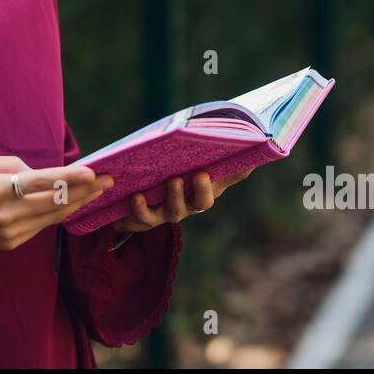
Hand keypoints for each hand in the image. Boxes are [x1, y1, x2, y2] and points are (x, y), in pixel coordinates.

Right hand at [0, 154, 114, 256]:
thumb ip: (12, 165)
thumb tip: (40, 174)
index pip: (39, 183)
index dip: (68, 178)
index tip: (92, 172)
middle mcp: (5, 215)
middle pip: (55, 202)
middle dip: (85, 191)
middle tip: (109, 179)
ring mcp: (9, 233)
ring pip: (54, 216)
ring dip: (79, 203)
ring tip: (99, 190)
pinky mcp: (11, 243)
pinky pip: (42, 225)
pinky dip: (59, 213)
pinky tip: (73, 203)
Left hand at [110, 167, 255, 232]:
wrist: (164, 180)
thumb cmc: (194, 172)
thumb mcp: (212, 168)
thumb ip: (232, 165)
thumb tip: (258, 152)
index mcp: (197, 198)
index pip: (204, 201)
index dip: (203, 190)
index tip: (201, 173)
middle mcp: (179, 210)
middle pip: (179, 211)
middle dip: (176, 197)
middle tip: (174, 179)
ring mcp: (158, 214)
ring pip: (152, 219)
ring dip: (145, 210)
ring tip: (139, 195)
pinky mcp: (138, 216)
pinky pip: (131, 222)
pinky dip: (124, 217)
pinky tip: (116, 211)